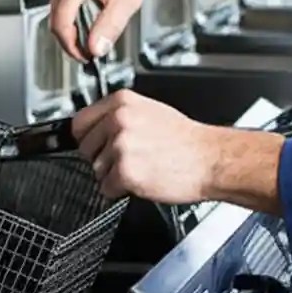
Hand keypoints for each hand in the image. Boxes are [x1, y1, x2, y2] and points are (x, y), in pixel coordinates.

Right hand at [43, 0, 170, 60]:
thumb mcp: (126, 0)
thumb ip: (108, 28)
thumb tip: (95, 48)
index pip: (60, 24)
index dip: (70, 45)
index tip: (81, 54)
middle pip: (56, 12)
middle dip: (72, 30)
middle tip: (91, 39)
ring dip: (70, 10)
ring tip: (95, 5)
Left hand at [72, 90, 220, 203]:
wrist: (211, 159)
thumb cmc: (187, 140)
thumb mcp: (151, 112)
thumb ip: (121, 116)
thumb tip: (97, 127)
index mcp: (122, 102)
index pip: (80, 122)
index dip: (89, 138)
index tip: (97, 145)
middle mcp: (118, 120)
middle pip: (85, 148)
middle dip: (102, 158)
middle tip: (130, 158)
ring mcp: (120, 145)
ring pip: (96, 170)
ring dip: (113, 175)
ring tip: (142, 167)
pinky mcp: (125, 171)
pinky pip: (106, 188)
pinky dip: (120, 190)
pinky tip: (142, 180)